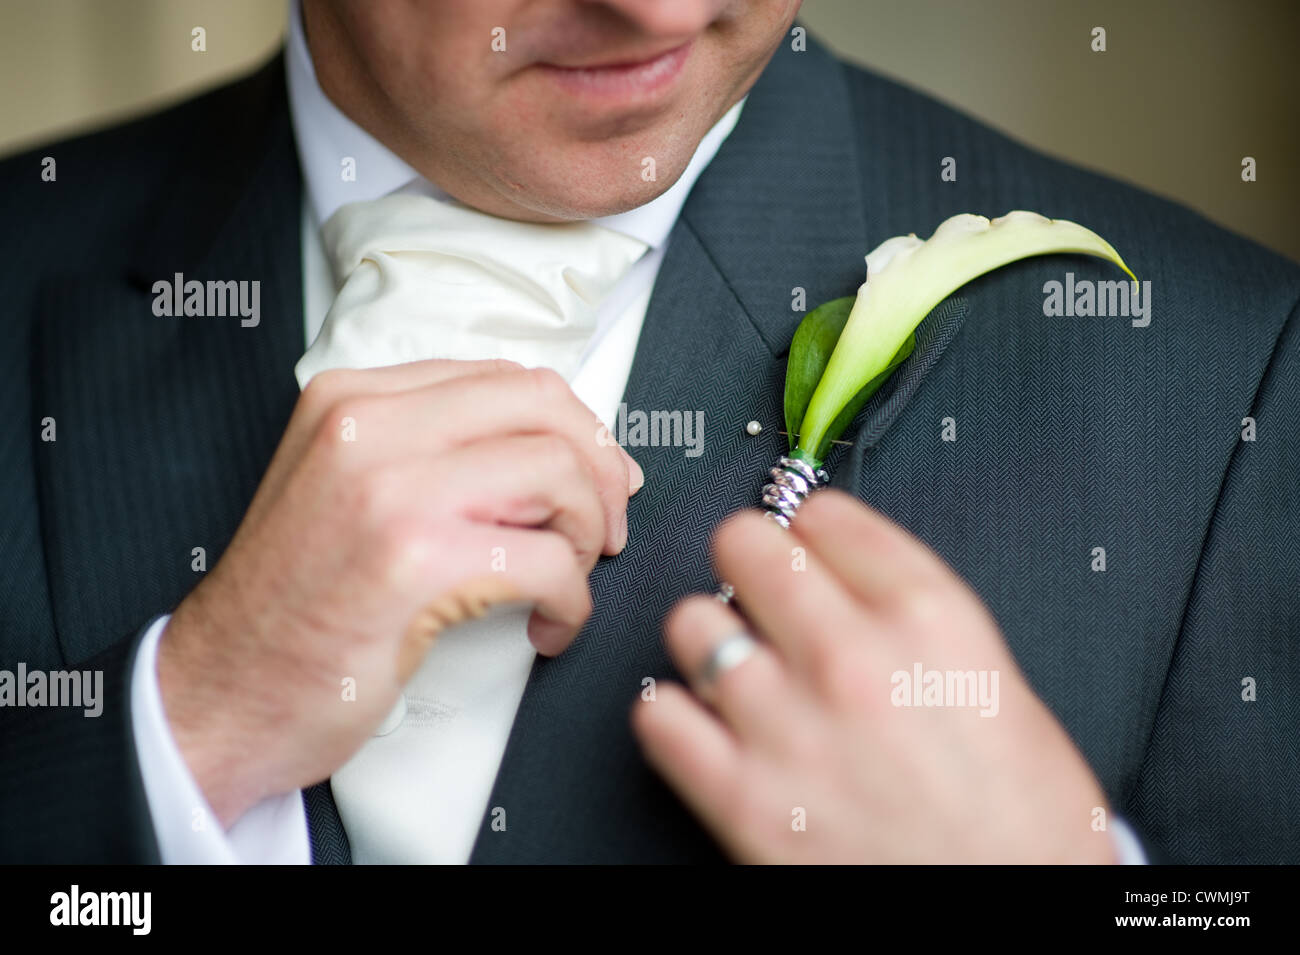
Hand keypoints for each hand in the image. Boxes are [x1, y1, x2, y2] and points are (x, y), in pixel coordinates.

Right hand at [159, 359, 640, 824]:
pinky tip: (547, 628)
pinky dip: (572, 602)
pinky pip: (547, 559)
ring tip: (566, 581)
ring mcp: (388, 489)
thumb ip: (437, 454)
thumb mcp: (351, 492)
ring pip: (557, 473)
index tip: (600, 480)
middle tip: (605, 531)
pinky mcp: (412, 562)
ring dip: (588, 537)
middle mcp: (368, 427)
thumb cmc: (295, 608)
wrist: (221, 694)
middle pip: (545, 409)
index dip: (578, 431)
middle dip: (601, 472)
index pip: (510, 379)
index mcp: (354, 399)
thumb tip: (562, 449)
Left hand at [633, 489, 1117, 862]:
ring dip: (708, 638)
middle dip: (748, 561)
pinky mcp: (742, 799)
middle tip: (756, 588)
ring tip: (731, 664)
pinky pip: (660, 717)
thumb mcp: (997, 684)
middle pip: (745, 545)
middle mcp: (851, 658)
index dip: (810, 526)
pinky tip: (702, 726)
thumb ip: (917, 621)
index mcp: (928, 618)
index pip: (825, 514)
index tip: (806, 542)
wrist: (1012, 916)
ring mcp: (788, 726)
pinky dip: (672, 716)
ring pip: (691, 624)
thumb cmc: (1025, 823)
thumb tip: (852, 585)